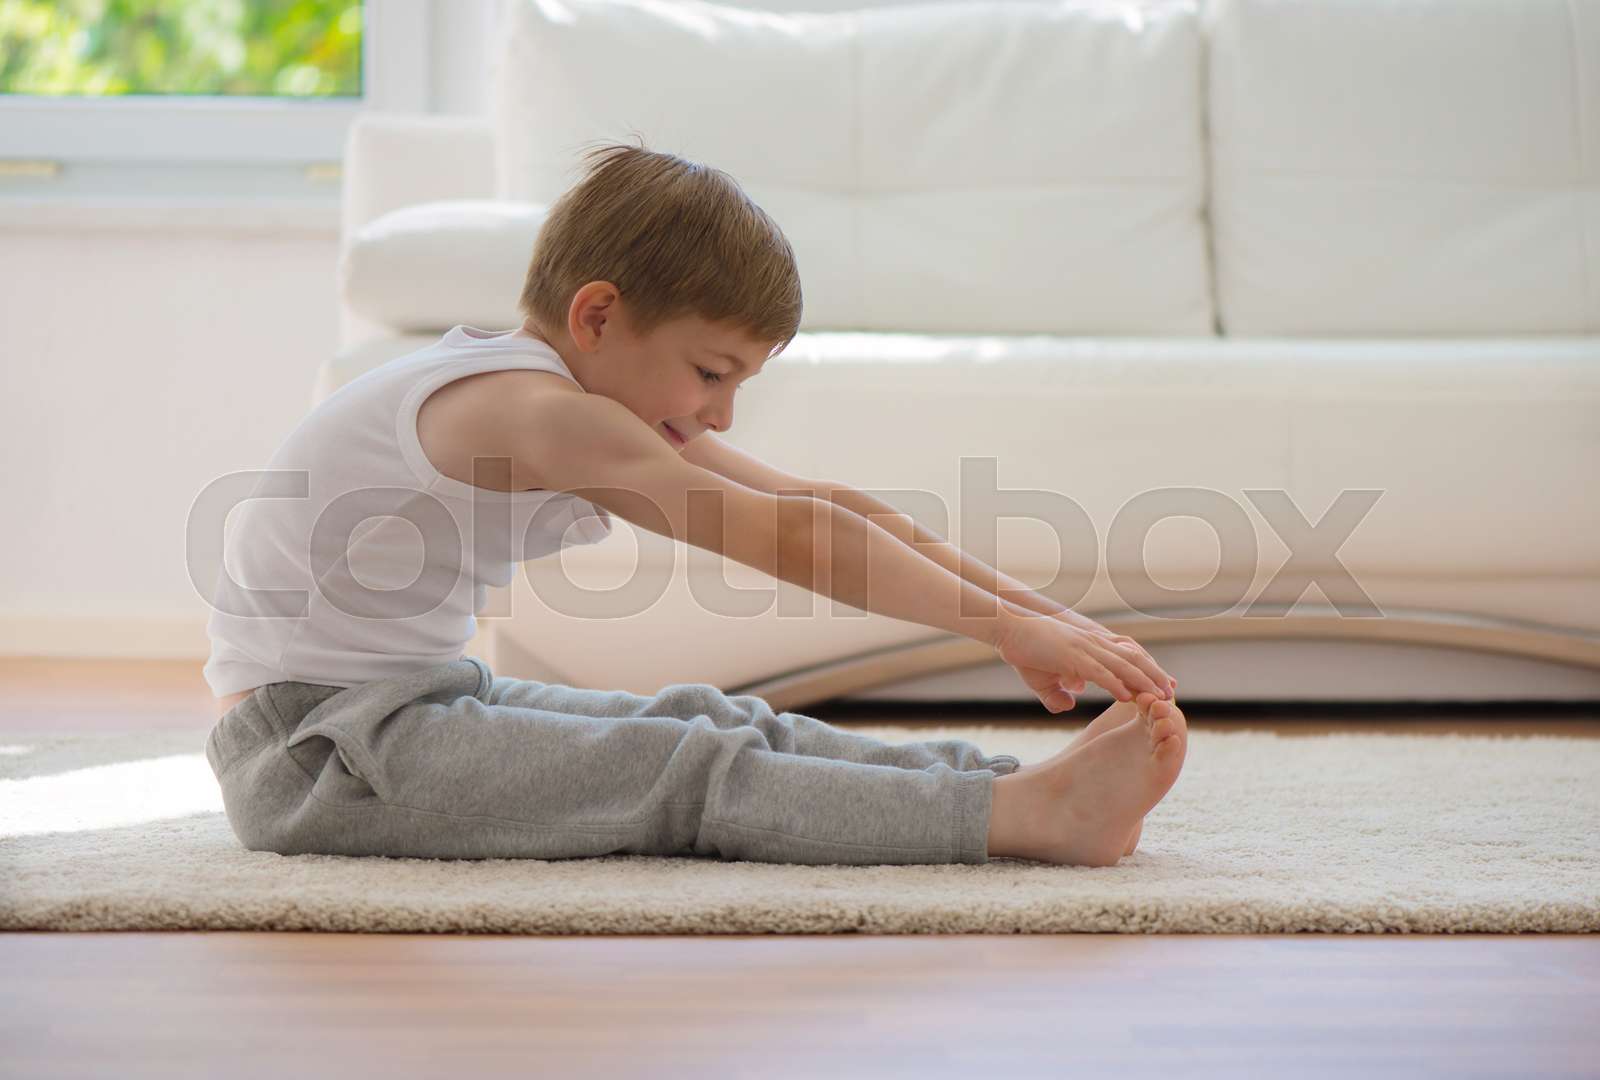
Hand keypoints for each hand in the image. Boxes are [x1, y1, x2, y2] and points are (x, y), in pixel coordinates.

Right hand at [994, 611, 1174, 708]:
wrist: (1007, 628)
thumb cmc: (1024, 650)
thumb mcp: (1044, 677)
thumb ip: (1059, 691)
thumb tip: (1070, 703)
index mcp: (1090, 644)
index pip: (1128, 655)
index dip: (1147, 669)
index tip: (1163, 685)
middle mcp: (1093, 643)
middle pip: (1134, 658)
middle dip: (1154, 676)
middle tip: (1171, 694)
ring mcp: (1084, 648)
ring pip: (1123, 665)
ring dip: (1144, 681)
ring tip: (1159, 697)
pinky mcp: (1072, 656)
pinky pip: (1100, 672)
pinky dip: (1117, 684)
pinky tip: (1128, 697)